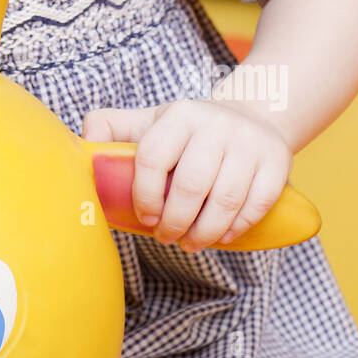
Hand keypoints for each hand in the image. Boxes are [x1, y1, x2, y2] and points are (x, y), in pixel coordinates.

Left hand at [81, 99, 292, 251]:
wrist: (254, 115)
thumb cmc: (190, 130)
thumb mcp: (151, 120)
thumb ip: (112, 128)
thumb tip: (81, 146)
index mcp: (179, 115)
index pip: (153, 157)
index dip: (144, 195)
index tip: (145, 218)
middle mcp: (216, 125)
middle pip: (191, 186)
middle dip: (174, 222)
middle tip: (167, 237)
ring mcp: (249, 144)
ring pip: (226, 201)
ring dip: (204, 233)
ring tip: (190, 242)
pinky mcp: (277, 163)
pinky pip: (256, 206)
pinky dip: (236, 229)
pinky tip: (221, 237)